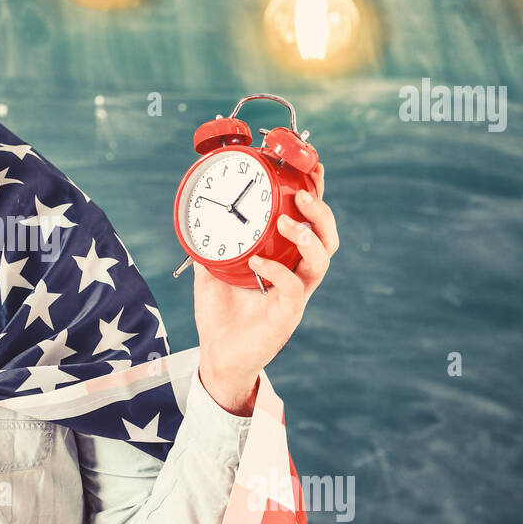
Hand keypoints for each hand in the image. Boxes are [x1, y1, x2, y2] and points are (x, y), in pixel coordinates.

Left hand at [192, 163, 337, 413]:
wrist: (217, 356)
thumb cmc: (220, 314)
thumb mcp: (209, 271)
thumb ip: (209, 244)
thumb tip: (195, 215)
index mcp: (284, 258)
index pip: (308, 221)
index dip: (315, 195)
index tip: (313, 168)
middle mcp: (296, 273)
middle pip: (327, 236)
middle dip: (320, 212)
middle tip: (302, 194)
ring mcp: (295, 294)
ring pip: (321, 261)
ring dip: (309, 237)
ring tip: (288, 223)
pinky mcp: (287, 314)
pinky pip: (292, 288)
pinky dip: (278, 271)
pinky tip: (258, 263)